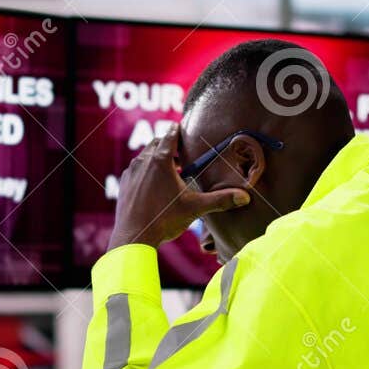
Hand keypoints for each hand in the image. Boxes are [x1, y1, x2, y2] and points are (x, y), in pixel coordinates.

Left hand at [108, 125, 249, 250]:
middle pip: (157, 143)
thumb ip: (221, 200)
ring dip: (158, 158)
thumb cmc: (164, 220)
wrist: (134, 237)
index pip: (170, 134)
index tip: (186, 131)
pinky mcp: (123, 184)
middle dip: (170, 145)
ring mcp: (131, 172)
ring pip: (145, 155)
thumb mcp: (196, 208)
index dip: (179, 131)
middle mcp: (143, 161)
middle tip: (183, 155)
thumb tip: (245, 197)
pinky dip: (146, 170)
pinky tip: (154, 185)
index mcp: (161, 160)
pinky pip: (136, 169)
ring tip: (171, 170)